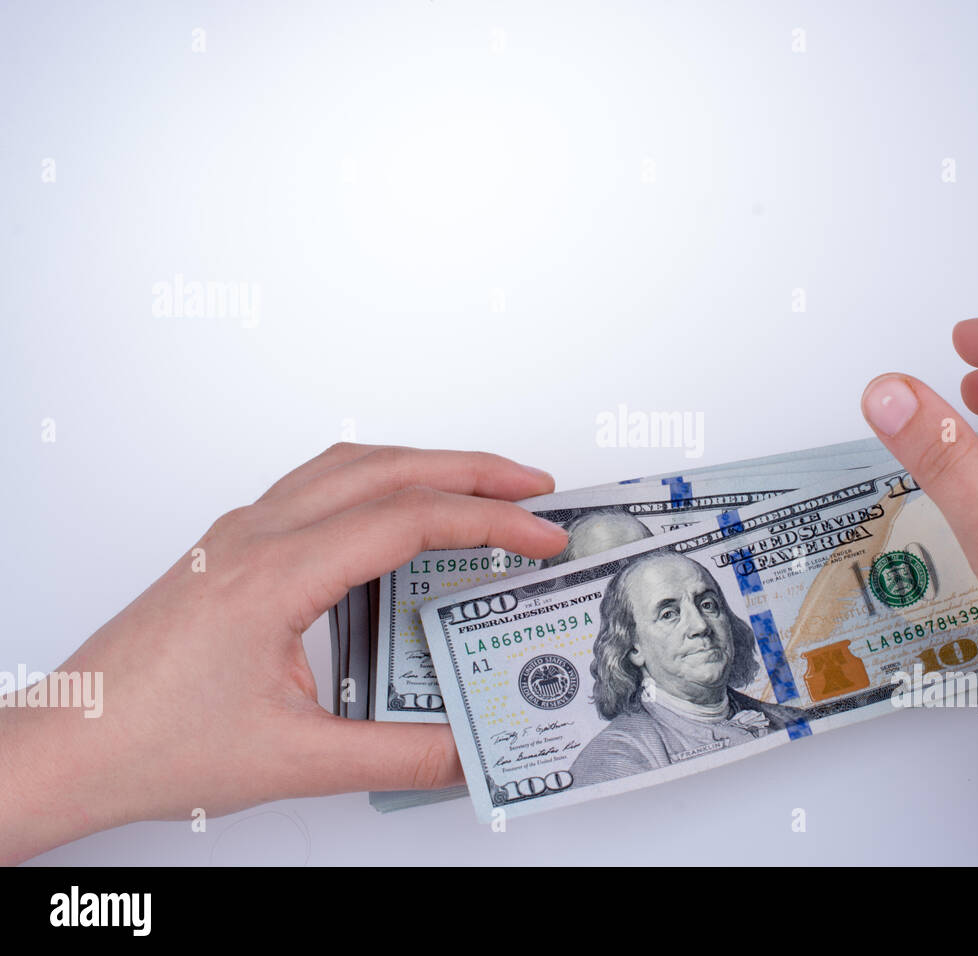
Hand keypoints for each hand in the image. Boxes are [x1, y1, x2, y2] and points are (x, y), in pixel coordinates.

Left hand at [0, 445, 566, 863]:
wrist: (66, 745)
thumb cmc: (149, 743)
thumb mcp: (294, 760)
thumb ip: (398, 754)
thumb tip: (469, 749)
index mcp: (275, 575)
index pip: (408, 520)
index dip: (490, 523)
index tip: (542, 537)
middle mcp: (257, 536)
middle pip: (387, 468)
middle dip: (474, 469)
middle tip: (537, 488)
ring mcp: (241, 533)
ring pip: (350, 465)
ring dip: (425, 464)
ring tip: (484, 486)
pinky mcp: (232, 547)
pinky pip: (317, 483)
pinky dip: (379, 480)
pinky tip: (397, 510)